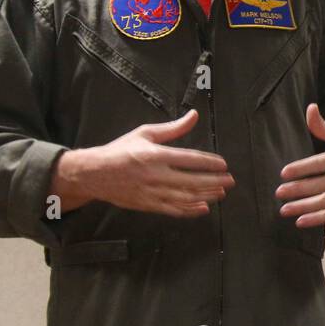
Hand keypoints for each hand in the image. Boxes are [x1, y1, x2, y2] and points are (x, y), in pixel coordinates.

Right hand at [51, 109, 234, 217]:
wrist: (93, 174)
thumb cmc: (120, 151)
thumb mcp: (145, 133)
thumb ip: (173, 128)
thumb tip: (194, 115)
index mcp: (155, 155)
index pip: (189, 159)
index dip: (209, 163)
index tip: (223, 164)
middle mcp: (155, 175)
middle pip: (191, 180)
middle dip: (214, 181)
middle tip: (230, 180)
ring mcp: (151, 192)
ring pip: (185, 197)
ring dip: (205, 195)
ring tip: (221, 192)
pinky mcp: (147, 204)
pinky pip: (172, 210)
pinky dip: (189, 210)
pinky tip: (203, 208)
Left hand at [275, 103, 324, 227]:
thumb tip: (309, 108)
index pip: (323, 162)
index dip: (304, 168)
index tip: (285, 172)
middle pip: (323, 184)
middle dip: (300, 190)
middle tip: (279, 192)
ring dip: (305, 207)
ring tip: (284, 209)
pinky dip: (318, 219)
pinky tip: (301, 221)